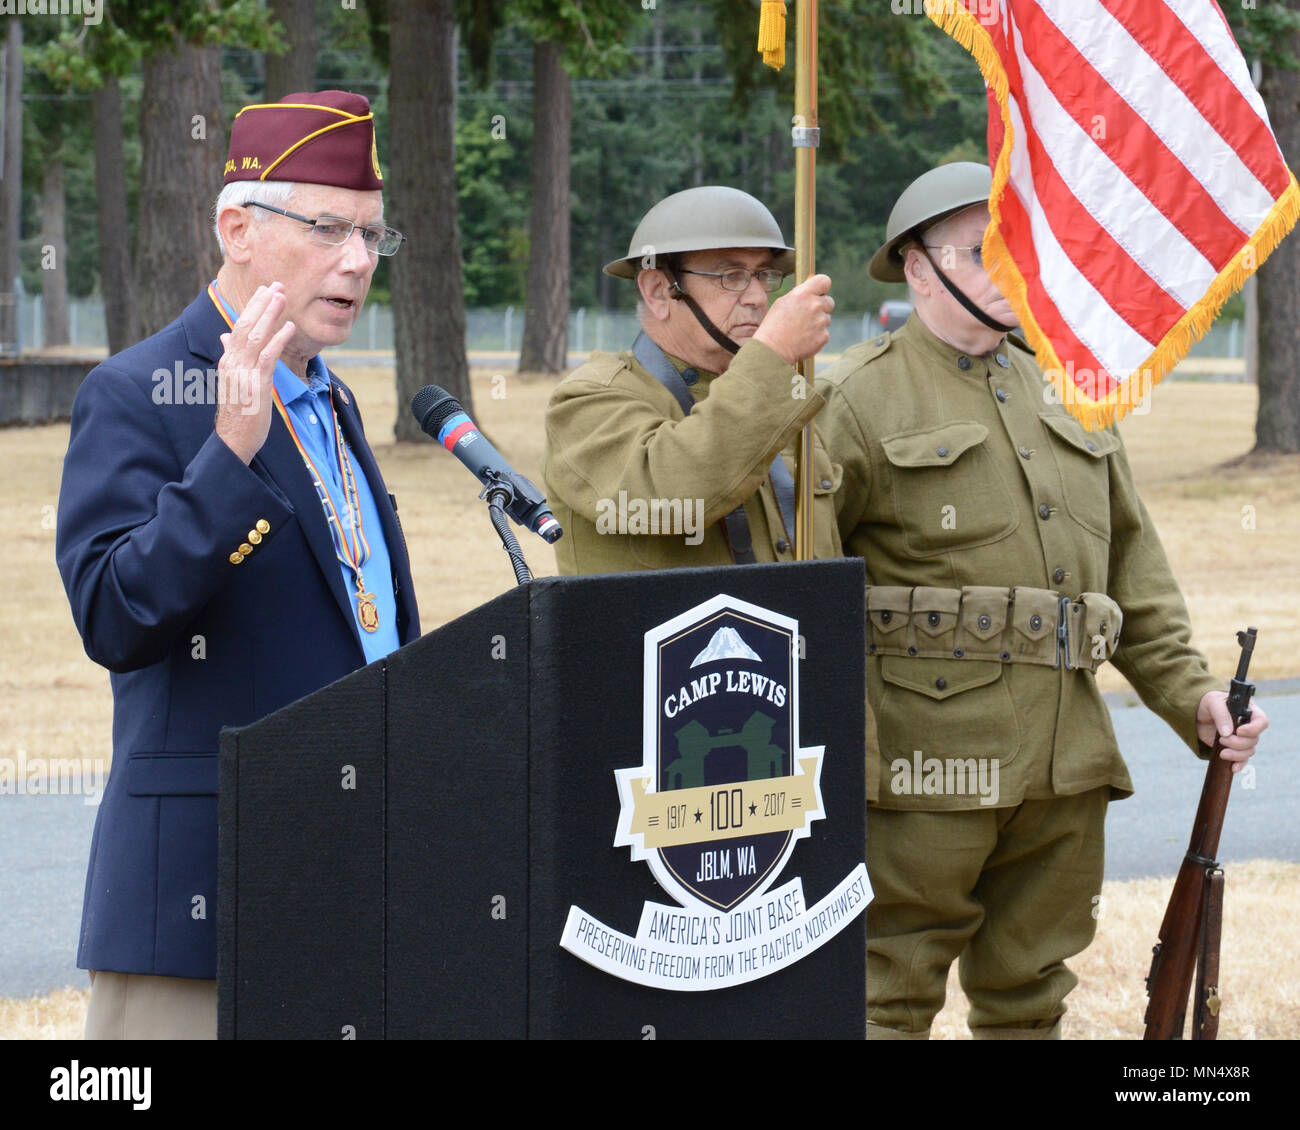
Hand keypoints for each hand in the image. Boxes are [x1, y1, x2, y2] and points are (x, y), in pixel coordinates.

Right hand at [214, 283, 296, 464]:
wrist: (233, 440)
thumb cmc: (238, 413)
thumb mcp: (233, 381)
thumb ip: (231, 356)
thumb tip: (225, 336)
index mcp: (228, 361)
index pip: (239, 327)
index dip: (253, 308)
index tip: (265, 290)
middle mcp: (232, 363)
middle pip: (245, 326)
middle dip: (261, 304)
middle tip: (276, 284)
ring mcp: (242, 373)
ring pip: (255, 336)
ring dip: (269, 314)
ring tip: (282, 297)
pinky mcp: (255, 385)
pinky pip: (267, 356)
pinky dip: (278, 339)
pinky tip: (289, 327)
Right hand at [752, 273, 833, 364]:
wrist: (773, 350)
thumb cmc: (773, 326)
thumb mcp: (782, 303)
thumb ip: (800, 295)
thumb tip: (811, 292)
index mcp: (803, 294)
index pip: (824, 281)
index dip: (822, 287)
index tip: (819, 293)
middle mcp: (815, 305)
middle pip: (829, 301)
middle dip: (821, 307)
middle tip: (807, 316)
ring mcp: (821, 321)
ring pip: (826, 319)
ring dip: (818, 323)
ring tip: (801, 330)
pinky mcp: (824, 336)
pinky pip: (825, 333)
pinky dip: (817, 336)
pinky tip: (803, 339)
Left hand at [1196, 690, 1267, 772]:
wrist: (1198, 714)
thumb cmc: (1209, 703)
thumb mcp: (1213, 702)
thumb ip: (1221, 715)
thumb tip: (1228, 733)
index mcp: (1249, 711)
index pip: (1262, 721)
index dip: (1253, 729)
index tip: (1239, 731)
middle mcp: (1249, 726)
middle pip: (1254, 739)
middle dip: (1238, 743)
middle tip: (1222, 739)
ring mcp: (1242, 738)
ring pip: (1249, 751)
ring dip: (1237, 754)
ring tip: (1222, 752)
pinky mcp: (1234, 748)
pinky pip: (1243, 759)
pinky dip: (1240, 764)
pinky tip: (1233, 768)